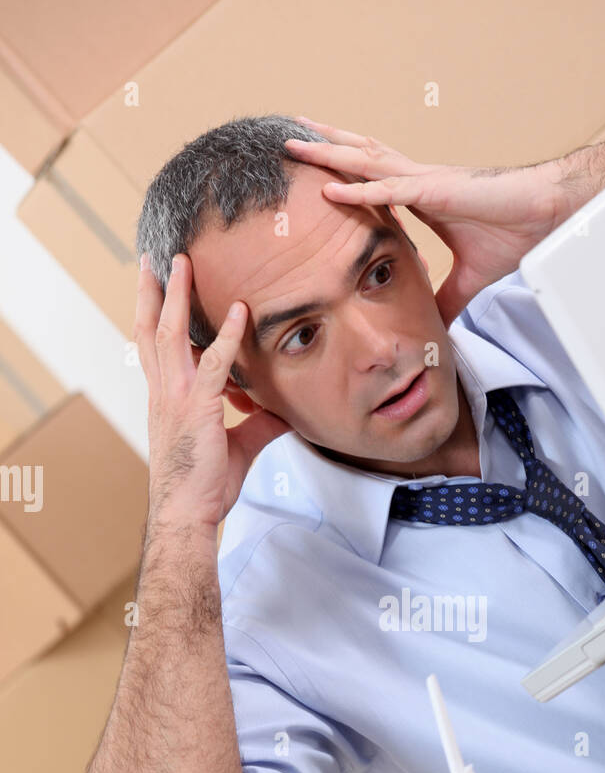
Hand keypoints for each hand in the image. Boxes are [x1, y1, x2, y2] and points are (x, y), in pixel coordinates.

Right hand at [134, 252, 288, 529]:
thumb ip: (258, 425)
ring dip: (177, 296)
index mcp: (166, 399)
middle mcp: (164, 392)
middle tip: (155, 258)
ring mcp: (176, 398)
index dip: (156, 317)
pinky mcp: (198, 408)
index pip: (157, 349)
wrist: (185, 514)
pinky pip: (215, 365)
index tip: (156, 290)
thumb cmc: (203, 487)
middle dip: (154, 292)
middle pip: (152, 330)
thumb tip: (284, 412)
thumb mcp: (237, 448)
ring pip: (171, 335)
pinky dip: (229, 337)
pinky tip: (240, 312)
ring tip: (182, 263)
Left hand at [285, 119, 566, 325]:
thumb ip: (447, 298)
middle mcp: (418, 180)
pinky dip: (360, 190)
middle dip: (325, 147)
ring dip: (330, 156)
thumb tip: (432, 323)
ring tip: (296, 145)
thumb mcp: (469, 278)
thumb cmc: (515, 234)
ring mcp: (426, 181)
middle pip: (361, 157)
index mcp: (422, 194)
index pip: (373, 177)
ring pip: (366, 162)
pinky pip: (390, 190)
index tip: (314, 169)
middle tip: (289, 136)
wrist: (547, 214)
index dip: (343, 170)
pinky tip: (331, 188)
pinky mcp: (438, 191)